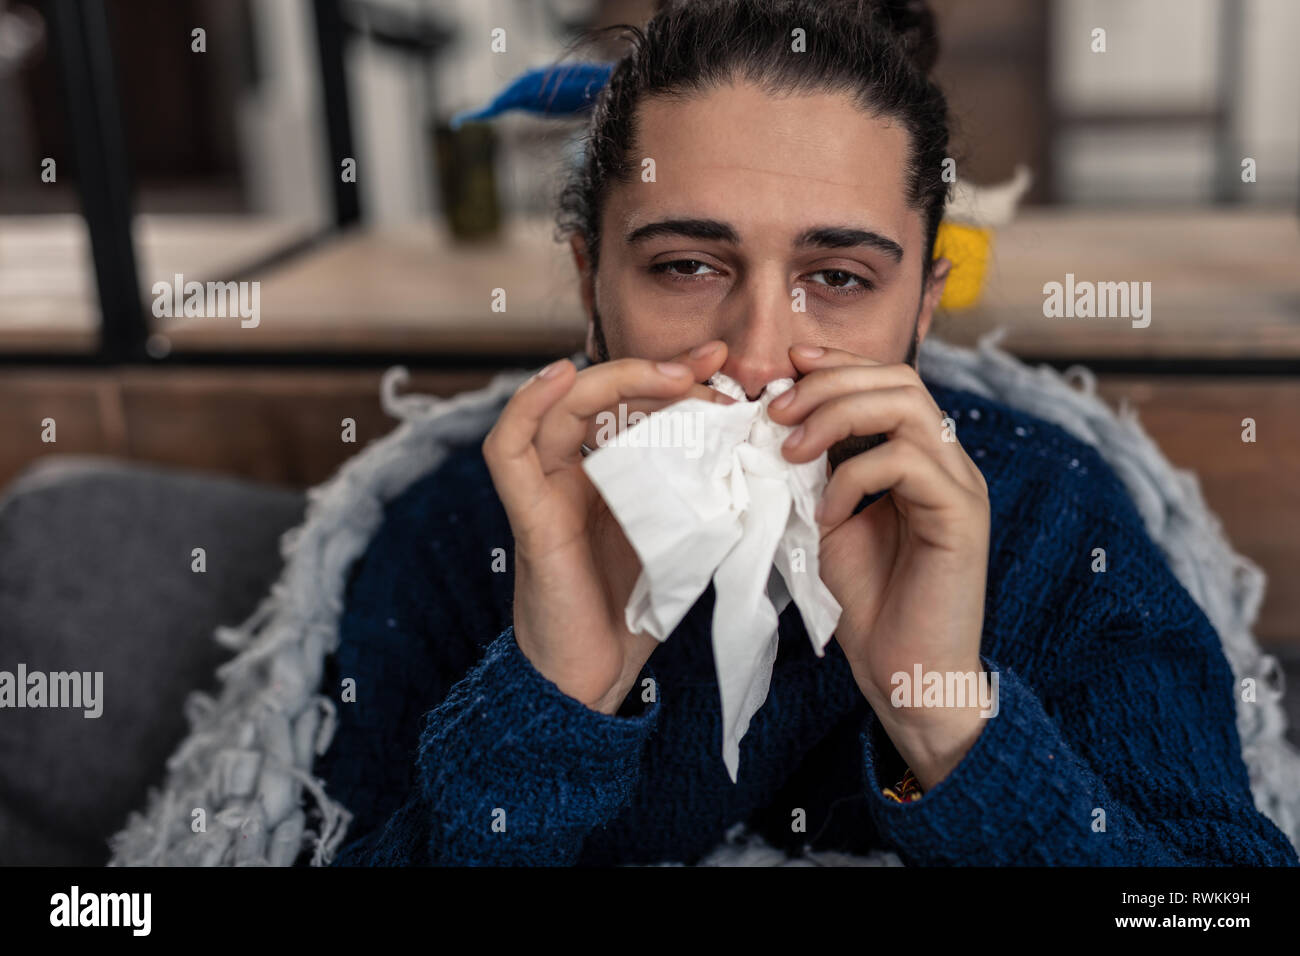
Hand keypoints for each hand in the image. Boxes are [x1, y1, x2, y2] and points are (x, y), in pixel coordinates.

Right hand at [482, 341, 735, 714]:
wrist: (596, 677)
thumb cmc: (635, 612)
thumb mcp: (681, 536)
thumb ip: (699, 492)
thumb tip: (749, 445)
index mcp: (604, 475)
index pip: (630, 405)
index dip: (672, 377)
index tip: (721, 365)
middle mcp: (568, 473)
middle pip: (597, 396)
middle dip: (654, 371)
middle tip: (710, 367)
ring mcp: (544, 491)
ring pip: (555, 408)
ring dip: (609, 378)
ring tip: (668, 375)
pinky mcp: (528, 516)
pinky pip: (507, 451)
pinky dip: (526, 407)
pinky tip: (561, 377)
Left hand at [767, 344, 990, 789]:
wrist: (905, 672)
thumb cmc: (867, 602)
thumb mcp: (827, 520)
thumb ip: (815, 470)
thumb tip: (774, 421)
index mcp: (920, 457)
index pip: (888, 381)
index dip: (839, 363)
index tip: (789, 365)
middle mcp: (947, 462)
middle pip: (899, 380)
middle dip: (829, 384)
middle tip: (776, 411)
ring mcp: (961, 484)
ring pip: (907, 407)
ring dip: (837, 416)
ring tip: (791, 451)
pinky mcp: (963, 514)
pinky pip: (907, 462)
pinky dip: (854, 477)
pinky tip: (827, 514)